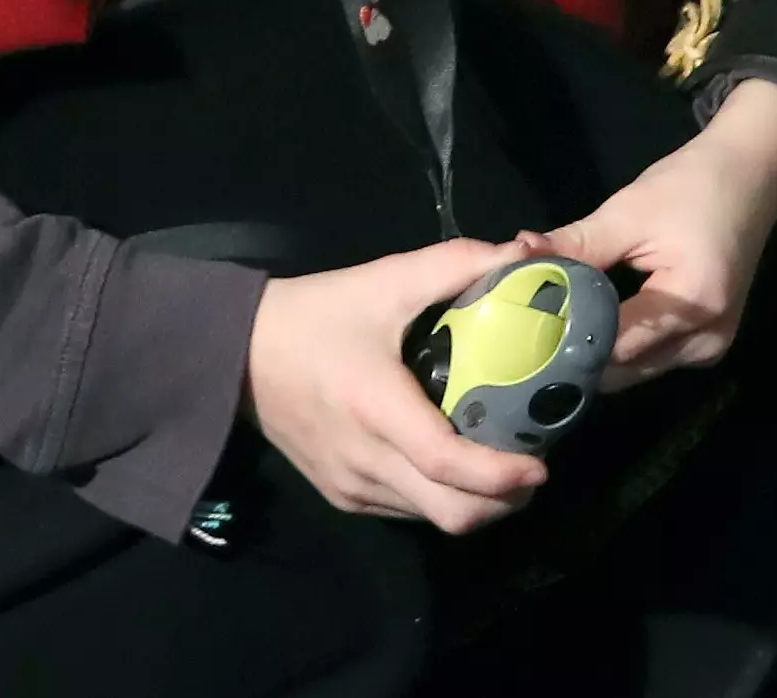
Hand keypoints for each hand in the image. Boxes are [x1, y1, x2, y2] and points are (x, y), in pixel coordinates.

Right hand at [244, 239, 549, 530]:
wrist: (235, 352)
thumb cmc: (314, 315)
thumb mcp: (382, 280)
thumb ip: (453, 265)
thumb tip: (522, 256)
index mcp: (375, 407)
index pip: (447, 463)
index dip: (502, 474)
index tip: (541, 463)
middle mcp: (364, 460)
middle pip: (453, 513)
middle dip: (505, 501)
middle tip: (531, 467)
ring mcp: (351, 487)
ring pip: (433, 520)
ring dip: (476, 504)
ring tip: (498, 465)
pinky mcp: (341, 497)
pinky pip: (406, 513)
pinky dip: (439, 500)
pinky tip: (450, 467)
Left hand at [540, 80, 776, 381]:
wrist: (750, 175)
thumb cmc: (693, 187)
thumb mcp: (628, 212)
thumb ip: (575, 245)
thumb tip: (516, 258)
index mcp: (693, 305)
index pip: (615, 345)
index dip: (564, 341)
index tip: (518, 336)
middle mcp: (706, 340)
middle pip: (625, 368)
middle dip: (575, 354)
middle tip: (521, 340)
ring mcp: (710, 347)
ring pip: (636, 369)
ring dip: (595, 353)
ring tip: (543, 335)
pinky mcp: (706, 340)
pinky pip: (652, 356)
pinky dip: (619, 345)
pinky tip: (582, 328)